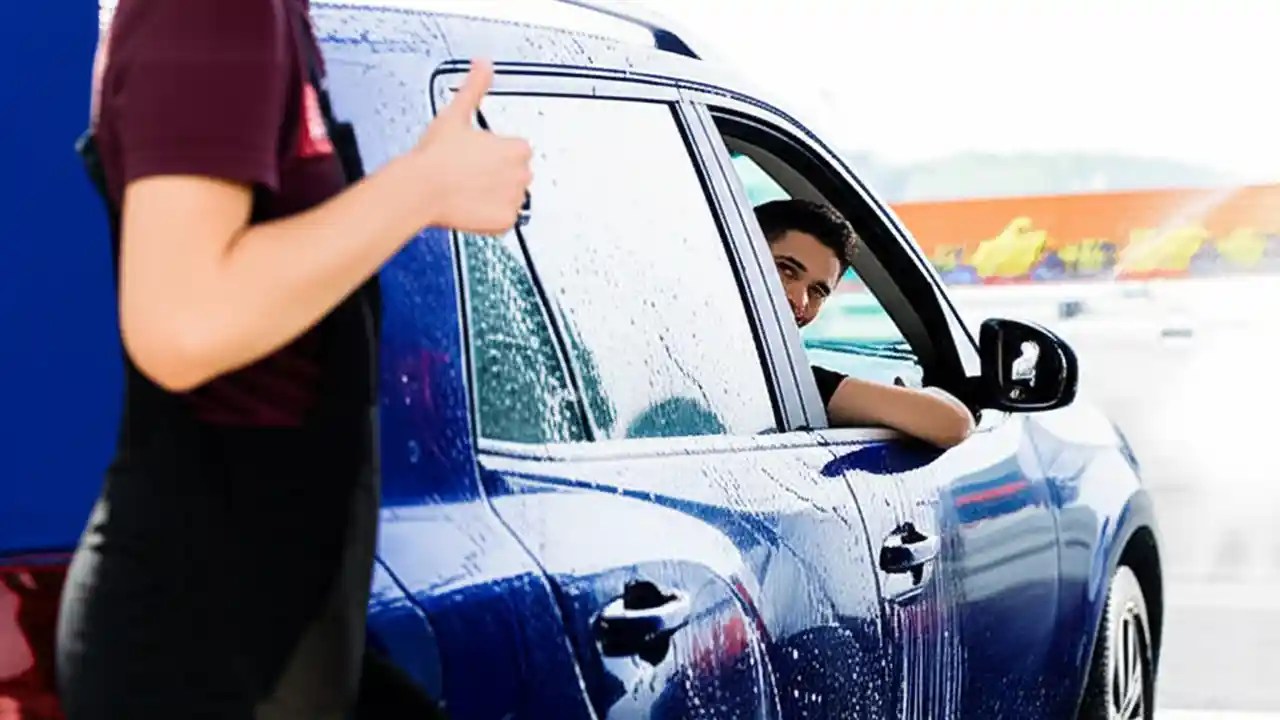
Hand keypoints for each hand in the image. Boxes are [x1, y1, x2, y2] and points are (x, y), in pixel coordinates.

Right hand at [412, 60, 531, 234]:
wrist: (420, 189)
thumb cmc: (436, 155)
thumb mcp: (457, 113)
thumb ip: (475, 87)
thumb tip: (482, 64)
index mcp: (517, 148)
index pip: (515, 151)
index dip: (493, 154)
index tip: (474, 155)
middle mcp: (522, 174)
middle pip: (514, 175)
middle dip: (496, 175)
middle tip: (467, 174)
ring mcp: (514, 200)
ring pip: (508, 197)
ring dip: (493, 195)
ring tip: (466, 190)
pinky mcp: (505, 222)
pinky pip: (502, 220)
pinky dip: (489, 217)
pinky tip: (470, 207)